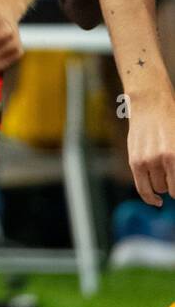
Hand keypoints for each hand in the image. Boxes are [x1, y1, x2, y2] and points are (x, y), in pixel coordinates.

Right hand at [125, 87, 174, 206]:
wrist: (150, 105)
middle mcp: (162, 160)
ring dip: (162, 185)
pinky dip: (150, 198)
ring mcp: (146, 161)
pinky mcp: (134, 161)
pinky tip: (157, 201)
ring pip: (158, 188)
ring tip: (164, 172)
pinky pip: (142, 188)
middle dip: (173, 185)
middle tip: (171, 173)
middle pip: (171, 188)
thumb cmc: (173, 123)